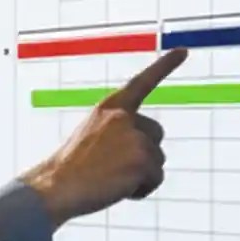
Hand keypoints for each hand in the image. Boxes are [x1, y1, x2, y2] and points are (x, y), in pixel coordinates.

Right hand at [20, 49, 187, 228]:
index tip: (184, 51)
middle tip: (114, 167)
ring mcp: (134, 137)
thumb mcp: (92, 138)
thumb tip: (146, 154)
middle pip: (156, 133)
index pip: (142, 83)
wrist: (55, 187)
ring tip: (110, 179)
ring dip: (140, 174)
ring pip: (157, 159)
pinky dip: (143, 189)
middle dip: (144, 152)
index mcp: (108, 107)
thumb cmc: (71, 169)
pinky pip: (156, 178)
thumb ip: (119, 134)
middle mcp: (123, 117)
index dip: (164, 66)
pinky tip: (119, 190)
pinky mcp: (142, 159)